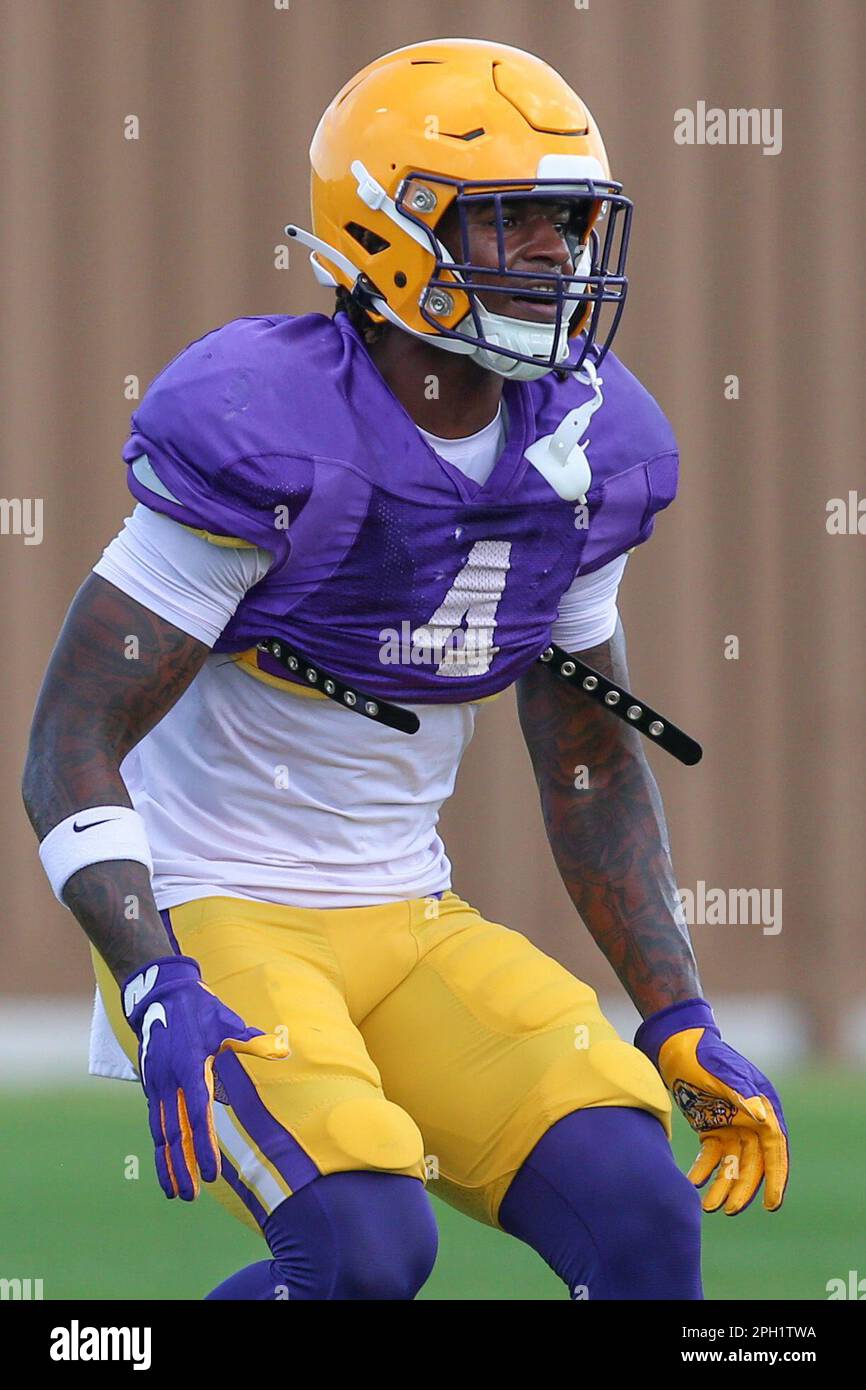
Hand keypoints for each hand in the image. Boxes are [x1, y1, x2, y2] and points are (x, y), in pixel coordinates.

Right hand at [122, 954, 288, 1199]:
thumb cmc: (200, 1008)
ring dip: (166, 1162)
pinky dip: (159, 1144)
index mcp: (190, 1067)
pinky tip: (165, 1161)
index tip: (210, 1175)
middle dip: (181, 1167)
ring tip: (173, 1191)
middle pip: (174, 1133)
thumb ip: (251, 1041)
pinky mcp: (149, 1082)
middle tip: (189, 1196)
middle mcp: (168, 1080)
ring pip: (159, 1131)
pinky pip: (154, 1119)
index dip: (203, 1147)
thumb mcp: (226, 1021)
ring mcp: (155, 1083)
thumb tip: (282, 1050)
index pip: (197, 1116)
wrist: (160, 994)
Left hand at [635, 997, 788, 1214]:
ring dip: (723, 1185)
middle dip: (742, 1189)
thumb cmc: (702, 1055)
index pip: (774, 1150)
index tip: (772, 1204)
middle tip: (729, 1210)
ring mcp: (731, 1124)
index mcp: (763, 1106)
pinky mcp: (711, 1126)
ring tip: (709, 1207)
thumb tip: (762, 1120)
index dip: (775, 1178)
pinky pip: (712, 1155)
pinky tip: (693, 1182)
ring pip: (732, 1164)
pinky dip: (704, 1170)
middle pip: (752, 1163)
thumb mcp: (720, 1073)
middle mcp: (751, 1119)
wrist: (675, 1043)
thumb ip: (742, 1094)